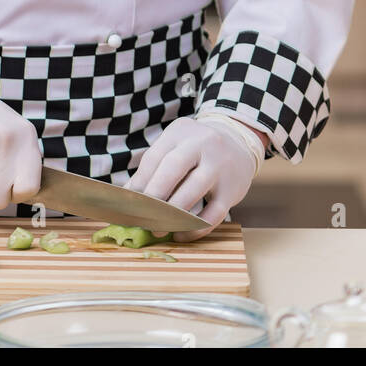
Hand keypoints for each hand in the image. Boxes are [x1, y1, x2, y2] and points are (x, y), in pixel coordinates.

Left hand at [124, 115, 260, 239]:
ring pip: (194, 190)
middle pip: (173, 168)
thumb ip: (153, 168)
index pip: (154, 157)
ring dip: (174, 214)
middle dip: (155, 195)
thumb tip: (126, 196)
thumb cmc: (196, 150)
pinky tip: (183, 233)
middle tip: (142, 217)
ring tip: (159, 228)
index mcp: (180, 131)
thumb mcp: (175, 147)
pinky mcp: (233, 188)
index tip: (128, 204)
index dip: (139, 183)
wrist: (239, 141)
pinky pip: (214, 213)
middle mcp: (202, 143)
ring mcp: (219, 165)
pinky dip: (196, 228)